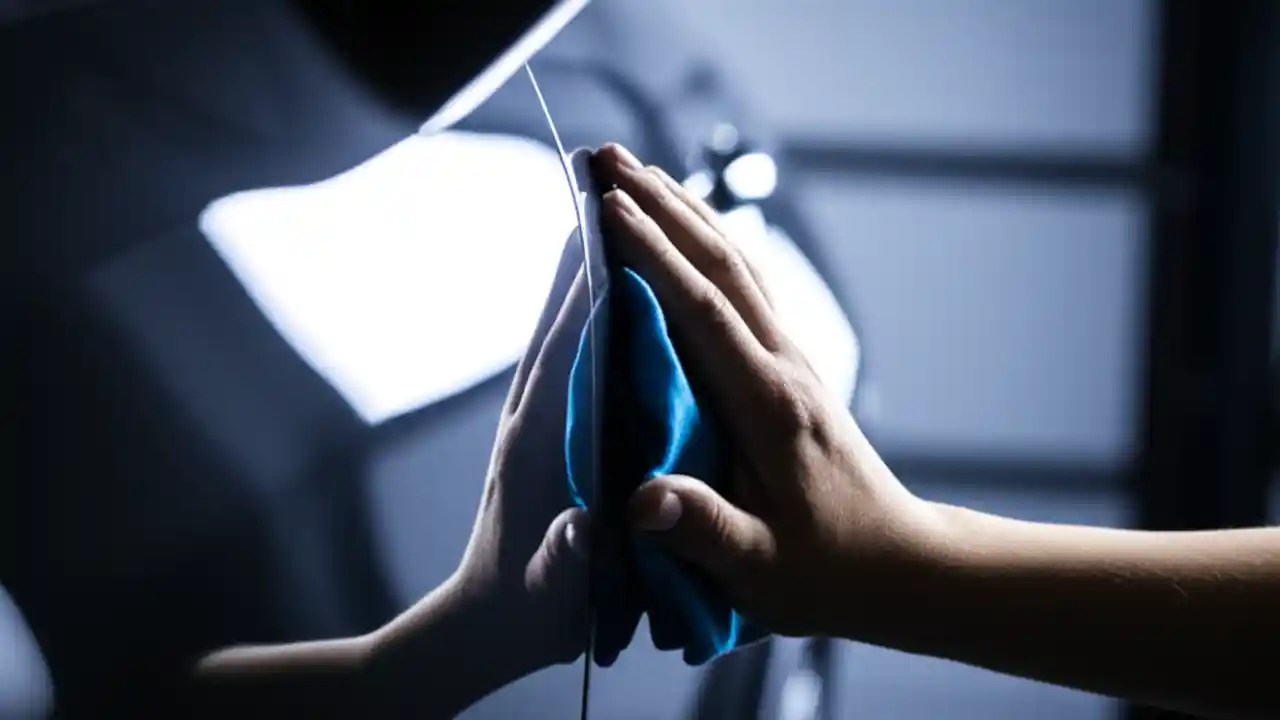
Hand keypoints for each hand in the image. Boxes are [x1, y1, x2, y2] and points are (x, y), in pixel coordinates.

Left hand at [194, 242, 594, 719]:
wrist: (484, 625)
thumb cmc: (528, 611)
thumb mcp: (555, 595)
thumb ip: (566, 560)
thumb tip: (580, 526)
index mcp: (536, 447)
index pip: (564, 354)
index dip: (584, 290)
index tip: (606, 227)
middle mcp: (529, 419)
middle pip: (556, 320)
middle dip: (580, 253)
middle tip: (607, 182)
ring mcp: (532, 419)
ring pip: (558, 329)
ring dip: (581, 272)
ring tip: (609, 212)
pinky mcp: (542, 428)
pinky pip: (568, 354)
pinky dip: (586, 310)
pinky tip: (612, 288)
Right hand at [592, 144, 938, 639]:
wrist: (900, 565)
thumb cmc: (826, 574)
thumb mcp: (760, 569)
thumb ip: (703, 531)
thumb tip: (640, 500)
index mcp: (768, 407)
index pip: (703, 311)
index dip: (654, 255)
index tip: (605, 206)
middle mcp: (784, 368)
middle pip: (723, 265)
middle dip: (662, 204)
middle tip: (605, 155)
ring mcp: (793, 363)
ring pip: (739, 267)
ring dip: (688, 213)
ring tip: (638, 171)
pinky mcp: (791, 372)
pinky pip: (746, 290)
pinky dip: (710, 247)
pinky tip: (689, 234)